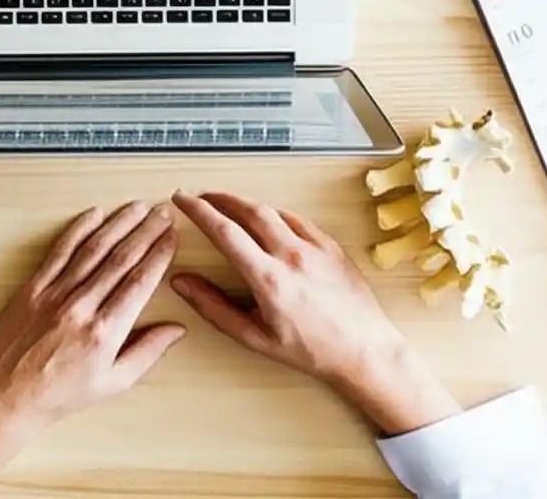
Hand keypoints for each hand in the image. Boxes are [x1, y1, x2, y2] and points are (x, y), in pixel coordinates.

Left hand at [0, 202, 183, 485]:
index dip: (159, 254)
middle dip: (145, 232)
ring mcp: (54, 294)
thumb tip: (176, 329)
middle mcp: (80, 308)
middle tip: (162, 213)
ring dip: (117, 224)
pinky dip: (77, 230)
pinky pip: (58, 252)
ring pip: (92, 249)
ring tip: (136, 208)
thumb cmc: (61, 394)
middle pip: (120, 259)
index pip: (139, 282)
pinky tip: (93, 214)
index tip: (172, 236)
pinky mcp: (32, 288)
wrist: (8, 396)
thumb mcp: (113, 383)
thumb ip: (147, 352)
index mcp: (104, 332)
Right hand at [169, 191, 460, 435]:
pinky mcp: (332, 247)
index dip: (199, 211)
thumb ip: (213, 307)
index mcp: (269, 279)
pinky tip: (266, 218)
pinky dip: (275, 214)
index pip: (224, 232)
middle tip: (200, 196)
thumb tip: (182, 283)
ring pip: (273, 211)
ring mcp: (316, 248)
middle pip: (248, 210)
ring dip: (245, 202)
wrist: (364, 351)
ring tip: (227, 204)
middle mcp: (292, 256)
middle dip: (218, 198)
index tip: (183, 200)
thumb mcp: (253, 337)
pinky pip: (297, 220)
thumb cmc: (311, 350)